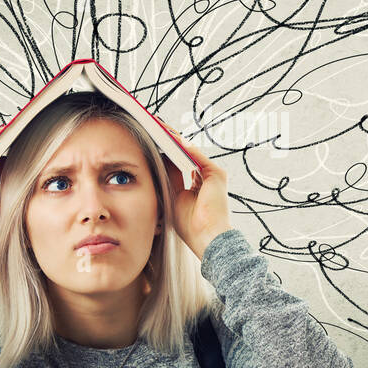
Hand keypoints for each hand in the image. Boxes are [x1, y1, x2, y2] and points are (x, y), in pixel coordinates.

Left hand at [159, 121, 232, 258]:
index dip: (165, 155)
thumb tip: (156, 163)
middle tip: (153, 130)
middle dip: (169, 144)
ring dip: (175, 141)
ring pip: (190, 153)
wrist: (207, 237)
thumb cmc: (190, 226)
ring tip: (160, 130)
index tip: (151, 144)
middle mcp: (205, 180)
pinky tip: (172, 139)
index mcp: (195, 188)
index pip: (178, 166)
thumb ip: (168, 180)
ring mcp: (212, 177)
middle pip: (184, 156)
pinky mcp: (217, 174)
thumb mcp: (173, 199)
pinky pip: (198, 156)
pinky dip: (185, 147)